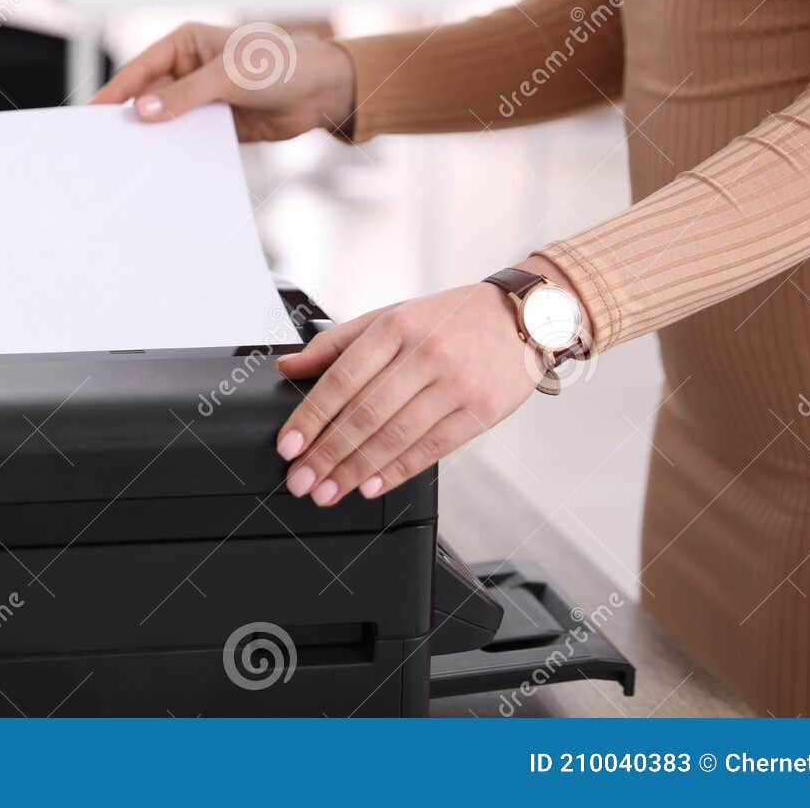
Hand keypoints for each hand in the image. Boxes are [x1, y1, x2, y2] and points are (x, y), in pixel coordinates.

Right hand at [91, 21, 356, 141]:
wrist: (322, 90)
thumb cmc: (282, 63)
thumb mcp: (229, 75)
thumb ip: (186, 94)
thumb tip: (146, 110)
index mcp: (186, 44)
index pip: (140, 69)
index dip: (116, 92)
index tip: (93, 114)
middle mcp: (189, 69)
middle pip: (150, 96)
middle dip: (132, 118)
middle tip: (106, 143)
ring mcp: (202, 97)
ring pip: (167, 119)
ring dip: (155, 137)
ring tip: (132, 160)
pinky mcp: (217, 122)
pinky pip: (189, 137)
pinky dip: (178, 150)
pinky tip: (165, 166)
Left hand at [272, 280, 542, 505]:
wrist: (521, 317)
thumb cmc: (449, 319)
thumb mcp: (390, 316)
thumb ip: (336, 343)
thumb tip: (287, 367)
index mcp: (396, 327)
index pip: (342, 378)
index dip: (311, 417)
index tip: (288, 446)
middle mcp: (425, 354)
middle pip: (365, 413)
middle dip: (327, 453)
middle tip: (301, 481)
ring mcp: (456, 384)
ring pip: (396, 435)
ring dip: (356, 470)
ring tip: (328, 491)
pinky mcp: (481, 411)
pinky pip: (432, 449)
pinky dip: (398, 471)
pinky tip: (371, 486)